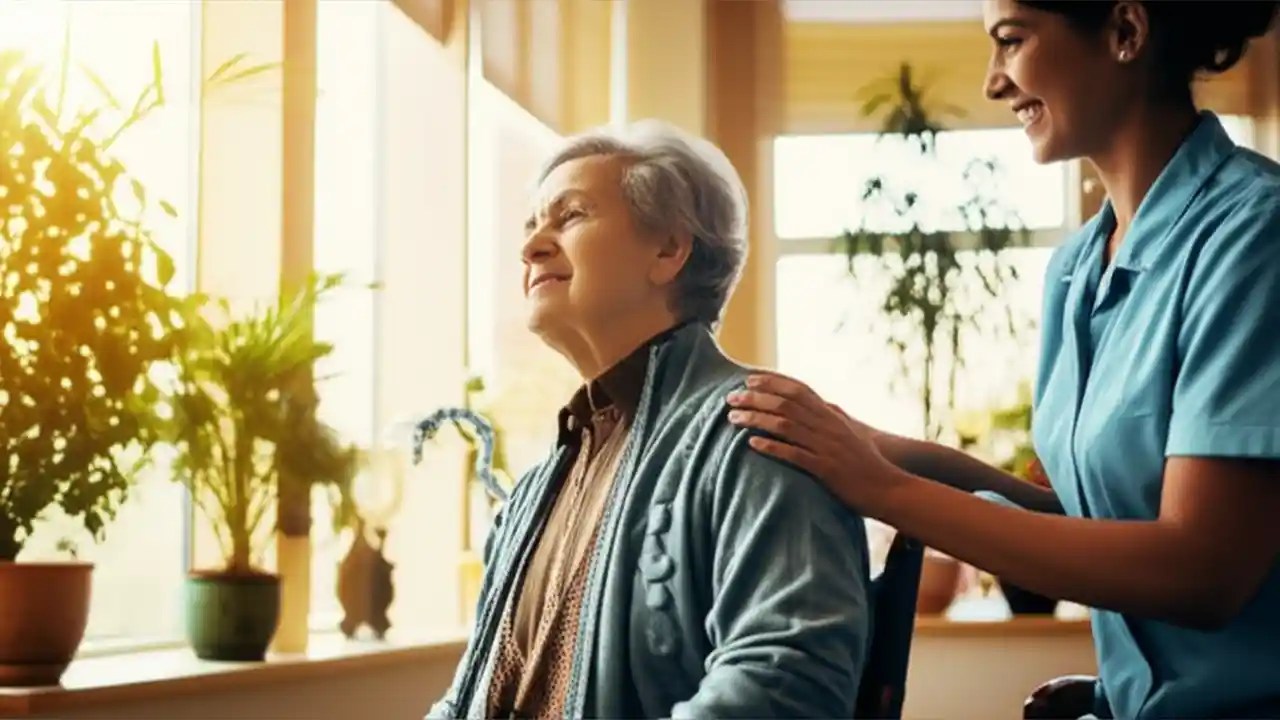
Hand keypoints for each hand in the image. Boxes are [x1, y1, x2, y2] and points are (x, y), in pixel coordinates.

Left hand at [725, 372, 903, 514]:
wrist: (889, 489)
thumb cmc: (868, 463)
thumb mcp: (851, 432)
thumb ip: (834, 417)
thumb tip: (821, 403)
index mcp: (832, 416)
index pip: (798, 390)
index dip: (772, 382)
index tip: (748, 378)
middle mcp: (828, 426)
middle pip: (786, 404)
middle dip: (755, 398)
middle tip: (730, 398)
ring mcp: (827, 447)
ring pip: (785, 425)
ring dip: (756, 419)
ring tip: (733, 418)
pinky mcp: (826, 469)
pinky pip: (794, 455)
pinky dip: (772, 447)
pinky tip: (751, 444)